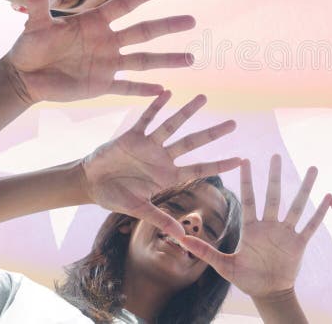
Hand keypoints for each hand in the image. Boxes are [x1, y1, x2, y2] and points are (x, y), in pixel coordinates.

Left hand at [6, 0, 192, 103]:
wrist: (24, 77)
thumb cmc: (29, 47)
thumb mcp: (34, 24)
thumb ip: (36, 0)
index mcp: (94, 23)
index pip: (124, 6)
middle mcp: (107, 42)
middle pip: (143, 32)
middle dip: (168, 27)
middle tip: (191, 21)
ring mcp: (108, 64)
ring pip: (143, 60)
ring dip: (167, 60)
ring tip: (191, 58)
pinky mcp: (102, 85)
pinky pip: (127, 87)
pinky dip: (144, 90)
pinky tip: (163, 90)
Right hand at [82, 91, 239, 239]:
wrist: (90, 183)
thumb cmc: (116, 197)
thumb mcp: (138, 210)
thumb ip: (160, 219)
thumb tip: (182, 237)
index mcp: (168, 176)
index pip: (200, 169)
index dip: (220, 164)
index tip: (241, 159)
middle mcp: (163, 158)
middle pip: (192, 143)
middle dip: (212, 134)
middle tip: (234, 123)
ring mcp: (149, 145)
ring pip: (172, 125)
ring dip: (187, 112)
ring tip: (204, 97)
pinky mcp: (132, 136)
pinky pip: (146, 119)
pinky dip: (156, 106)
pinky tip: (167, 93)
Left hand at [181, 155, 330, 298]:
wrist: (268, 292)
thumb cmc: (246, 278)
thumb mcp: (223, 265)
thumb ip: (204, 251)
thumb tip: (180, 238)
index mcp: (252, 228)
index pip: (249, 198)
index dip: (248, 180)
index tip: (245, 160)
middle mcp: (270, 225)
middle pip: (273, 196)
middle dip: (274, 176)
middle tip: (276, 155)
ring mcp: (286, 232)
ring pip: (296, 205)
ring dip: (304, 187)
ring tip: (313, 169)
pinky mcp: (298, 243)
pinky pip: (311, 225)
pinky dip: (319, 212)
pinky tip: (328, 197)